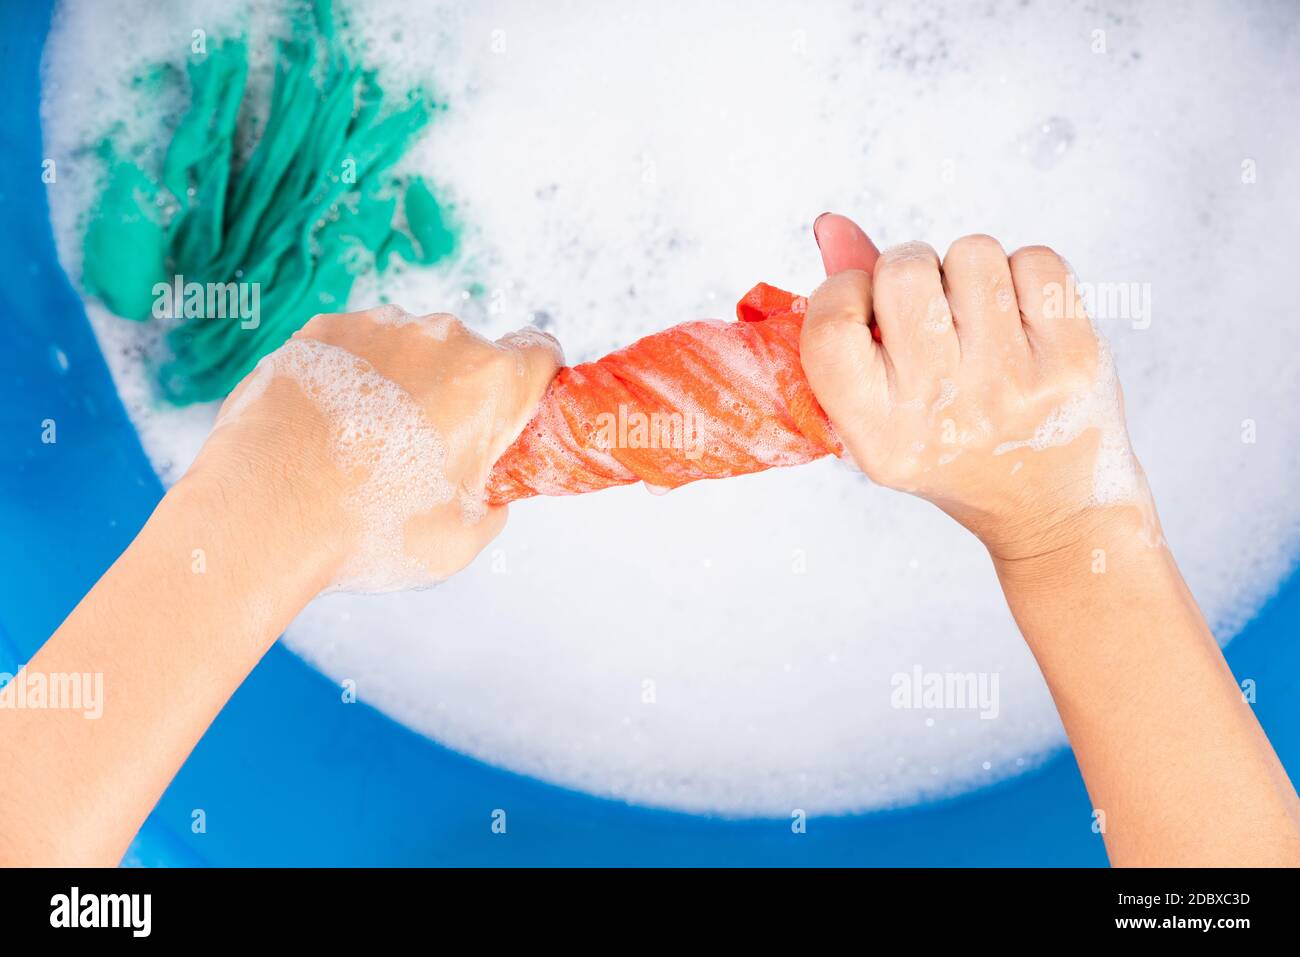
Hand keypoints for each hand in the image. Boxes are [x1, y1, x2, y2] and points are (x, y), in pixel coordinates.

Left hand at [187, 306, 561, 591]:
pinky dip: (351, 379)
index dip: (532, 389)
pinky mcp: (322, 331)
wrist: (265, 513)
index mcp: (492, 382)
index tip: (510, 421)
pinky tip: (328, 428)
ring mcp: (378, 327)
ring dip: (404, 384)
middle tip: (427, 454)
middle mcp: (442, 338)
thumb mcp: (462, 540)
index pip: (542, 355)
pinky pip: (355, 348)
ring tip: (366, 446)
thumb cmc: (370, 532)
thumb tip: (484, 489)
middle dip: (460, 396)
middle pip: (472, 356)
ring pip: (411, 349)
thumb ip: (492, 501)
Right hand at [801, 214, 1154, 563]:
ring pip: (970, 252)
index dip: (842, 291)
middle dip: (909, 269)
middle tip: (928, 310)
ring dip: (968, 271)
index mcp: (878, 435)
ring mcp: (1012, 387)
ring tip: (977, 320)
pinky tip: (1022, 322)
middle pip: (903, 273)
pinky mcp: (1073, 360)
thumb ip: (846, 318)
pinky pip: (1035, 260)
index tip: (863, 304)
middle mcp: (941, 415)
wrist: (1053, 504)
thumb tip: (831, 223)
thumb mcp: (880, 408)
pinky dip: (1024, 276)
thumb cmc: (949, 442)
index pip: (829, 329)